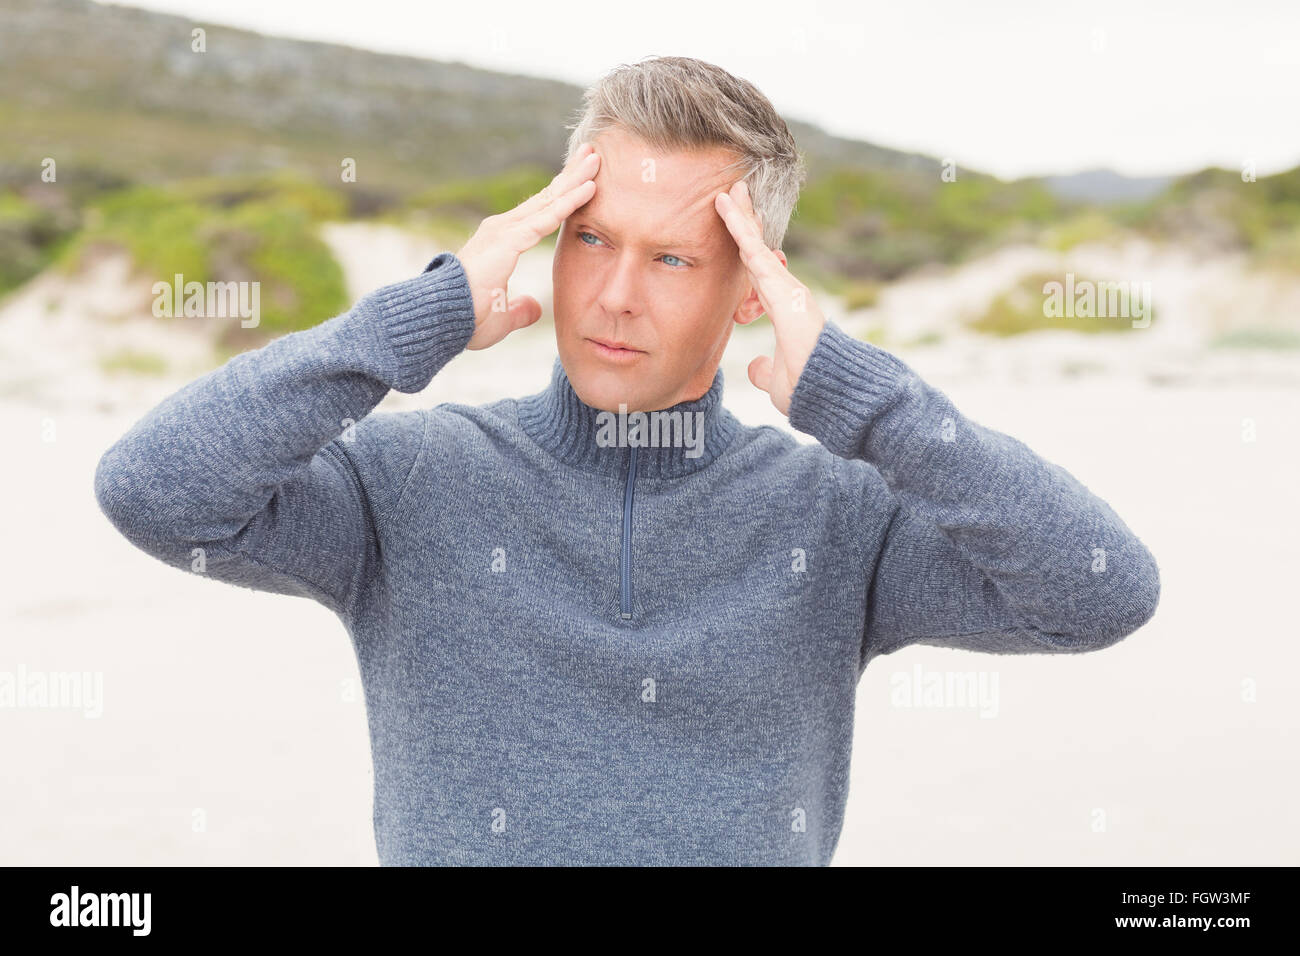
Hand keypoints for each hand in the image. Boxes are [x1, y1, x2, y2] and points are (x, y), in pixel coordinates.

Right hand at [456, 143, 599, 349]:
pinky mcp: (509, 240)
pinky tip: (589, 186)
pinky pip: (548, 217)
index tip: (582, 180)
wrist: (439, 320)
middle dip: (569, 176)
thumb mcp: (502, 316)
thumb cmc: (466, 320)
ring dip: (574, 179)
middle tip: (592, 154)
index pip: (538, 214)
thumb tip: (534, 309)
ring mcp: (504, 231)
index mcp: (501, 244)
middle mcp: (502, 230)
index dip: (561, 197)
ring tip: (595, 158)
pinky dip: (570, 201)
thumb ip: (520, 309)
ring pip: (548, 200)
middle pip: (544, 198)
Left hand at [715, 180, 825, 415]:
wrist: (828, 393)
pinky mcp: (781, 287)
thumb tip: (753, 367)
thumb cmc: (809, 390)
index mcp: (784, 309)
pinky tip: (726, 206)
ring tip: (728, 190)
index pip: (759, 274)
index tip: (740, 232)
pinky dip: (738, 226)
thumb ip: (763, 371)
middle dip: (747, 222)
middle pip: (758, 251)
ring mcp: (785, 287)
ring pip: (755, 244)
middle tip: (734, 195)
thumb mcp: (777, 382)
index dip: (747, 251)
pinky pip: (752, 250)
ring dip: (741, 216)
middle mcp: (786, 293)